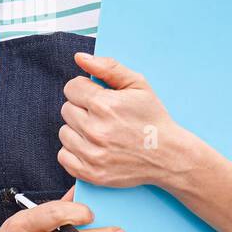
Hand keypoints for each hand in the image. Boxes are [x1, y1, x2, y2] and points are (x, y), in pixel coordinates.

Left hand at [58, 52, 182, 188]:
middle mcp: (95, 130)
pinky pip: (64, 156)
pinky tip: (93, 147)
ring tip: (99, 132)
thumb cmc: (153, 118)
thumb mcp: (138, 85)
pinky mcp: (91, 173)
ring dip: (78, 130)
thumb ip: (108, 67)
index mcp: (104, 105)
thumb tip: (79, 57)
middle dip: (82, 109)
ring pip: (64, 132)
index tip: (98, 97)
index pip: (71, 88)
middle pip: (66, 109)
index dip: (85, 90)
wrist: (168, 155)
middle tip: (103, 116)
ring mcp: (92, 154)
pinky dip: (74, 152)